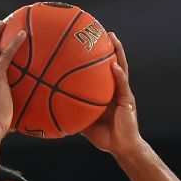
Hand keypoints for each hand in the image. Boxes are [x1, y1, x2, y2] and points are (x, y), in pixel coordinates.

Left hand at [81, 32, 143, 155]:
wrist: (121, 148)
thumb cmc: (105, 137)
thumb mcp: (84, 123)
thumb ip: (73, 114)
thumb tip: (52, 110)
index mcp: (107, 93)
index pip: (102, 71)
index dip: (98, 57)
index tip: (90, 42)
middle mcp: (116, 89)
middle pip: (113, 63)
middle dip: (109, 47)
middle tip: (102, 31)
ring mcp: (123, 93)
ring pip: (122, 68)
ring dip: (118, 52)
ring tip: (112, 38)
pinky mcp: (128, 100)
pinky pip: (123, 85)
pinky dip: (119, 75)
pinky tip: (114, 66)